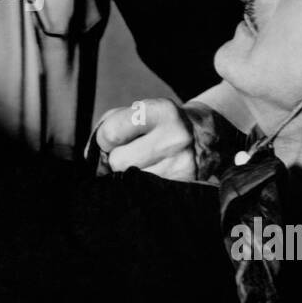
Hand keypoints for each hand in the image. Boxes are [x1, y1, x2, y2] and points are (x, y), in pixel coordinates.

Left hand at [94, 98, 244, 182]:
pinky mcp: (186, 186)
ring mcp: (183, 165)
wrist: (210, 135)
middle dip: (115, 158)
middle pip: (118, 161)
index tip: (110, 139)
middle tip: (129, 151)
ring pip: (130, 180)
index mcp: (162, 112)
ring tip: (145, 162)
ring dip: (130, 173)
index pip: (111, 133)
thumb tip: (91, 156)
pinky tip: (154, 173)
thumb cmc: (162, 123)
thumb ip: (109, 126)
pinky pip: (146, 191)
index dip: (103, 138)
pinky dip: (143, 185)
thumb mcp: (140, 110)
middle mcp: (176, 138)